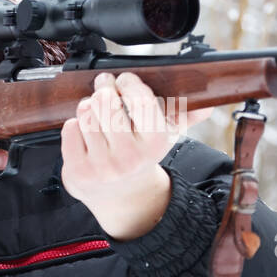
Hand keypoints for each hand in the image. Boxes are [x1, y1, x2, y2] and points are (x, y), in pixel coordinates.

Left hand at [60, 72, 213, 238]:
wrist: (123, 197)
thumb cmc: (141, 156)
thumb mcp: (165, 137)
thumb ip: (184, 116)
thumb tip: (208, 105)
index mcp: (155, 144)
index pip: (141, 100)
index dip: (128, 82)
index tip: (124, 80)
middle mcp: (129, 157)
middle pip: (107, 101)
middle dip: (104, 87)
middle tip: (104, 86)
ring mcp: (102, 166)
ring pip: (85, 113)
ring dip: (88, 106)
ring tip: (95, 111)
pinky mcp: (79, 171)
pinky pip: (69, 129)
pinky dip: (74, 125)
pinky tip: (84, 132)